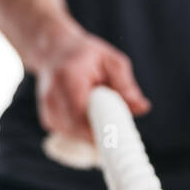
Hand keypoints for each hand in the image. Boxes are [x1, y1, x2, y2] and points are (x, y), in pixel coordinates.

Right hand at [36, 23, 150, 142]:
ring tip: (106, 122)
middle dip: (100, 137)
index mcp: (68, 78)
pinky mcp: (48, 119)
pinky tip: (92, 121)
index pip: (80, 116)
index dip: (99, 133)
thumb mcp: (110, 61)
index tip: (118, 139)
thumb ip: (126, 84)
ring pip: (73, 136)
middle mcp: (52, 96)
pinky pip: (69, 135)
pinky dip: (83, 134)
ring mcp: (47, 110)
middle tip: (120, 137)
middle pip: (76, 130)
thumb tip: (143, 107)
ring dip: (92, 136)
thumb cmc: (85, 54)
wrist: (53, 50)